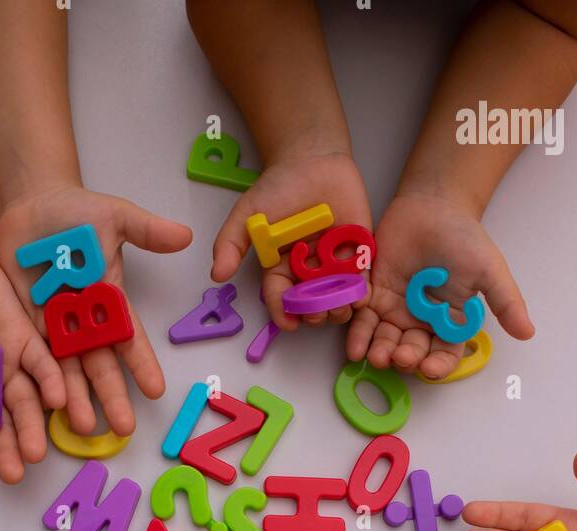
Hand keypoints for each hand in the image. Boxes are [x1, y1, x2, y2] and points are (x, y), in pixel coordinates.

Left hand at [0, 183, 191, 437]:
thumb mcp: (115, 217)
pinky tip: (45, 408)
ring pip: (68, 370)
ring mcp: (57, 327)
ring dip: (75, 399)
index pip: (130, 339)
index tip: (156, 390)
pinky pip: (34, 358)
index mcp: (111, 301)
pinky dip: (40, 381)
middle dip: (112, 396)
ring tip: (83, 428)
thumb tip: (186, 235)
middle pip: (101, 365)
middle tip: (125, 428)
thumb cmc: (77, 211)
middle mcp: (87, 322)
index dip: (142, 365)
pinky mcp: (27, 326)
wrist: (33, 206)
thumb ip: (147, 231)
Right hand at [209, 150, 372, 341]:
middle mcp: (307, 272)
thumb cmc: (279, 187)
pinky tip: (358, 295)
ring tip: (338, 307)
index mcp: (281, 268)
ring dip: (337, 308)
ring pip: (336, 298)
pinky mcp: (357, 253)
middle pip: (310, 305)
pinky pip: (360, 278)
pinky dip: (360, 291)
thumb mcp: (247, 216)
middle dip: (314, 315)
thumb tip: (216, 275)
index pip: (280, 297)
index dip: (283, 313)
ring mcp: (332, 264)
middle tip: (317, 315)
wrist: (312, 160)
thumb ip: (230, 244)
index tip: (289, 323)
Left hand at [351, 191, 533, 378]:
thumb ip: (506, 302)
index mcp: (448, 323)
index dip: (436, 366)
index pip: (443, 355)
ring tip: (373, 356)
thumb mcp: (489, 269)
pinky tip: (352, 343)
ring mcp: (394, 310)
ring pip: (383, 340)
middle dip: (403, 358)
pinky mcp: (371, 295)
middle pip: (410, 350)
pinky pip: (361, 318)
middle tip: (397, 358)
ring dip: (377, 351)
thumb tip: (528, 333)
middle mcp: (420, 323)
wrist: (432, 205)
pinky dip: (356, 331)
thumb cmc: (463, 237)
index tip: (428, 369)